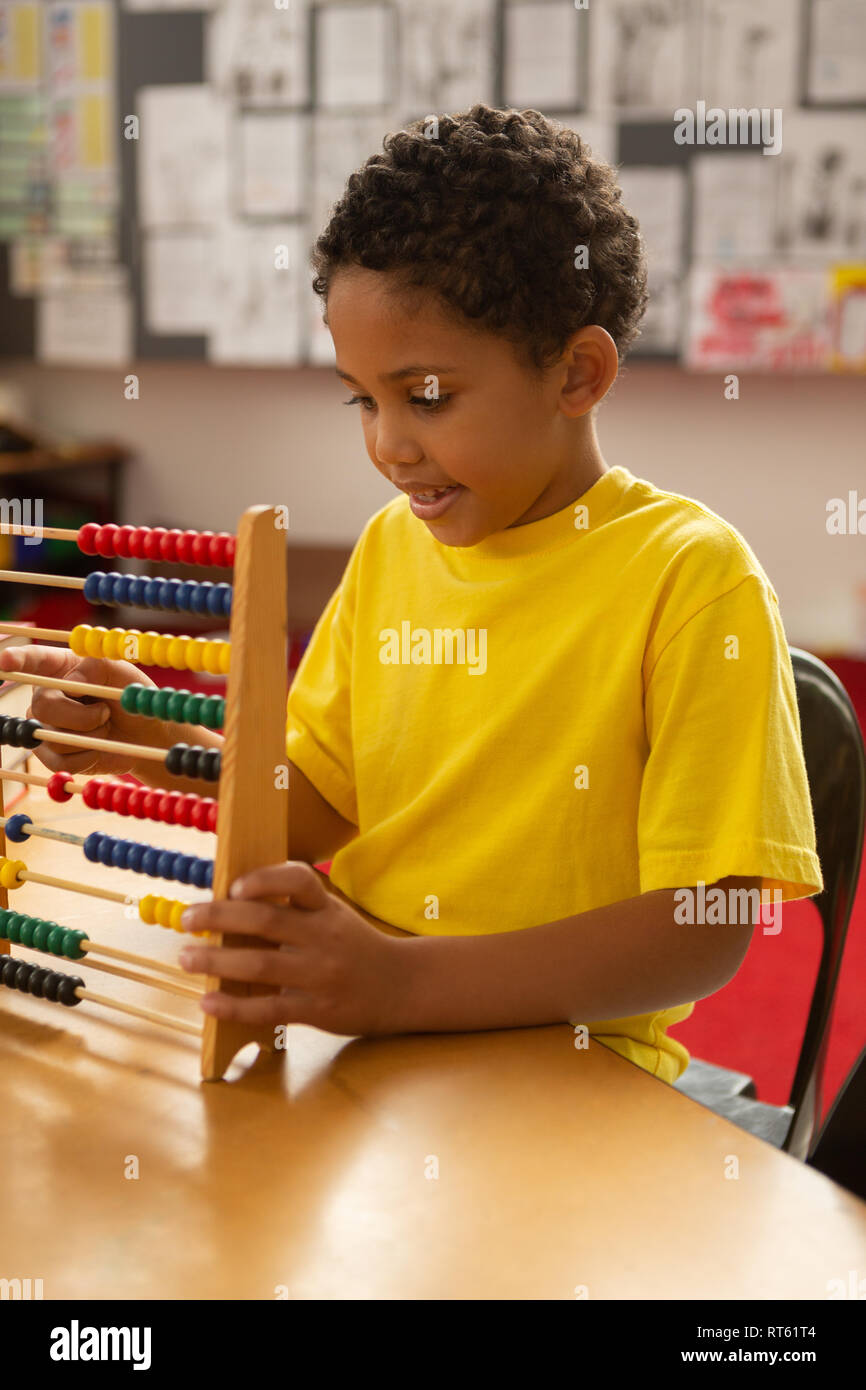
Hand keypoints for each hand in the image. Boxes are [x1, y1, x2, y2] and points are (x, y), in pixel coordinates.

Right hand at [0, 644, 160, 776]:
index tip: (5, 660)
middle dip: (82, 715)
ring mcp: (43, 726)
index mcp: (59, 667)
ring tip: (104, 727)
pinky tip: (99, 746)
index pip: (33, 660)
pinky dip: (89, 756)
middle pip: (43, 706)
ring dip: (91, 735)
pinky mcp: (50, 755)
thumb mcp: (123, 674)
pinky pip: (62, 761)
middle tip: (105, 712)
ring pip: (54, 736)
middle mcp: (44, 695)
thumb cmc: (128, 696)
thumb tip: (71, 681)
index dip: (17, 659)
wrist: (144, 734)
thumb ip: (98, 667)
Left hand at [177, 861, 406, 1036]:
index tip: (233, 886)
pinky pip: (270, 1009)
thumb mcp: (333, 916)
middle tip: (186, 918)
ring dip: (217, 960)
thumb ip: (294, 910)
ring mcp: (322, 974)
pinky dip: (234, 1006)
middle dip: (219, 916)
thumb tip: (229, 904)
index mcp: (326, 909)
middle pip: (267, 920)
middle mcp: (324, 937)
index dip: (264, 879)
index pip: (299, 879)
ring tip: (186, 958)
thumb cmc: (354, 946)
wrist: (402, 986)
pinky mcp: (318, 1009)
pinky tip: (208, 1001)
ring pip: (262, 965)